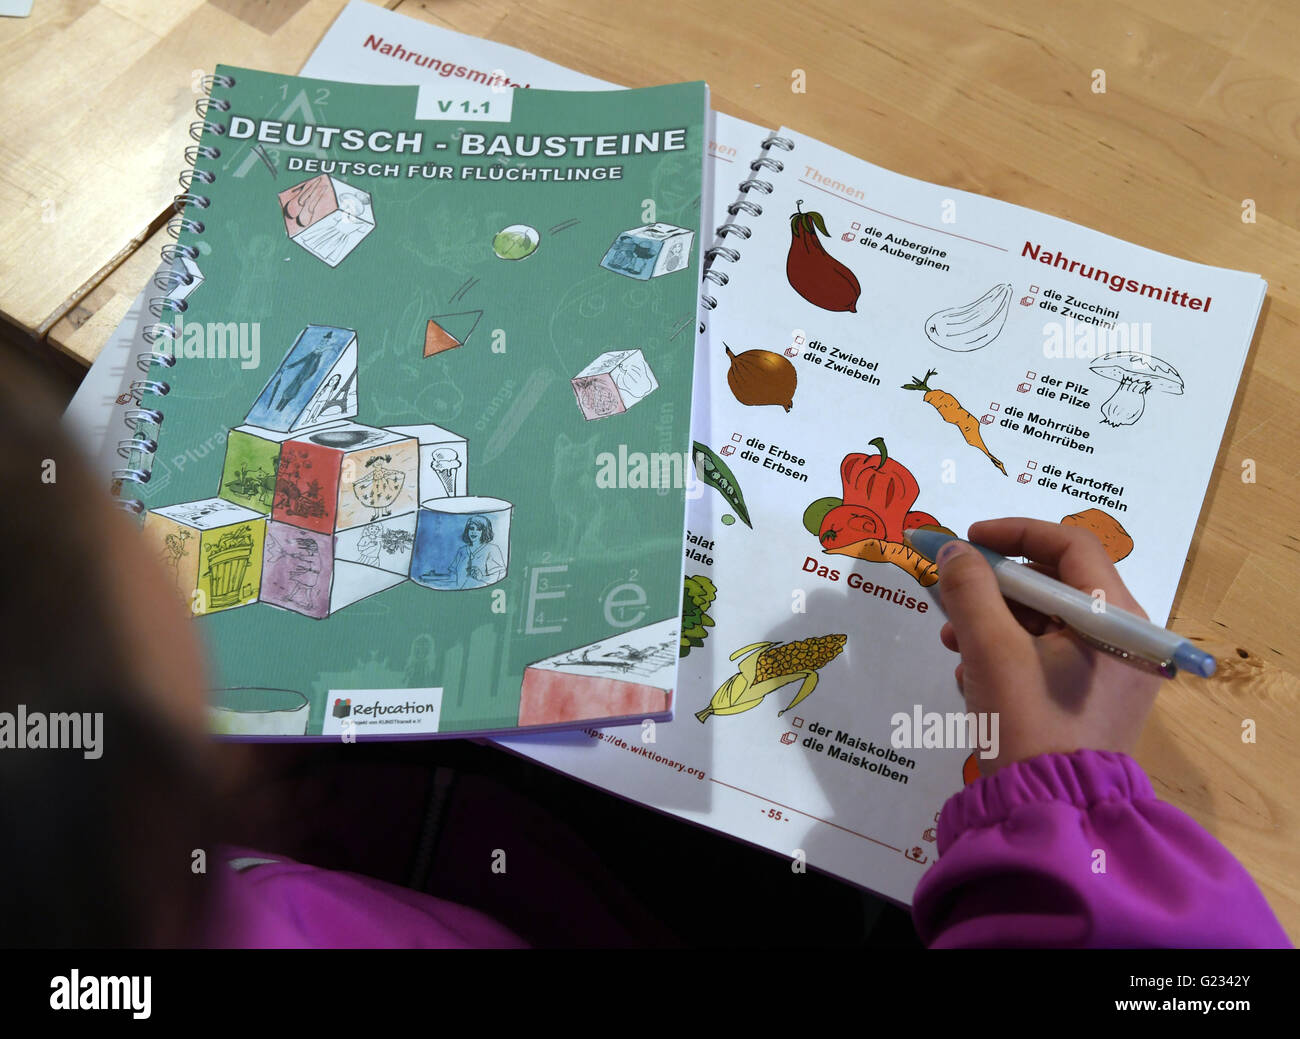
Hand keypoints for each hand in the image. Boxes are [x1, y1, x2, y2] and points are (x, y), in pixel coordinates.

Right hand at [935, 517, 1160, 775]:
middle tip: (950, 595)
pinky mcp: (1092, 700)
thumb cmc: (1029, 726)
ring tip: (952, 642)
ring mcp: (1112, 674)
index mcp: (1118, 620)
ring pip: (1046, 620)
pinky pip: (1048, 654)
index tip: (966, 539)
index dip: (1014, 532)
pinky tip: (972, 676)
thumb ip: (970, 590)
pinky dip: (1007, 652)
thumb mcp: (991, 650)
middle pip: (1055, 582)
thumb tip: (953, 550)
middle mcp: (1126, 640)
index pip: (1071, 545)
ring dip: (993, 620)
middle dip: (995, 585)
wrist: (1051, 816)